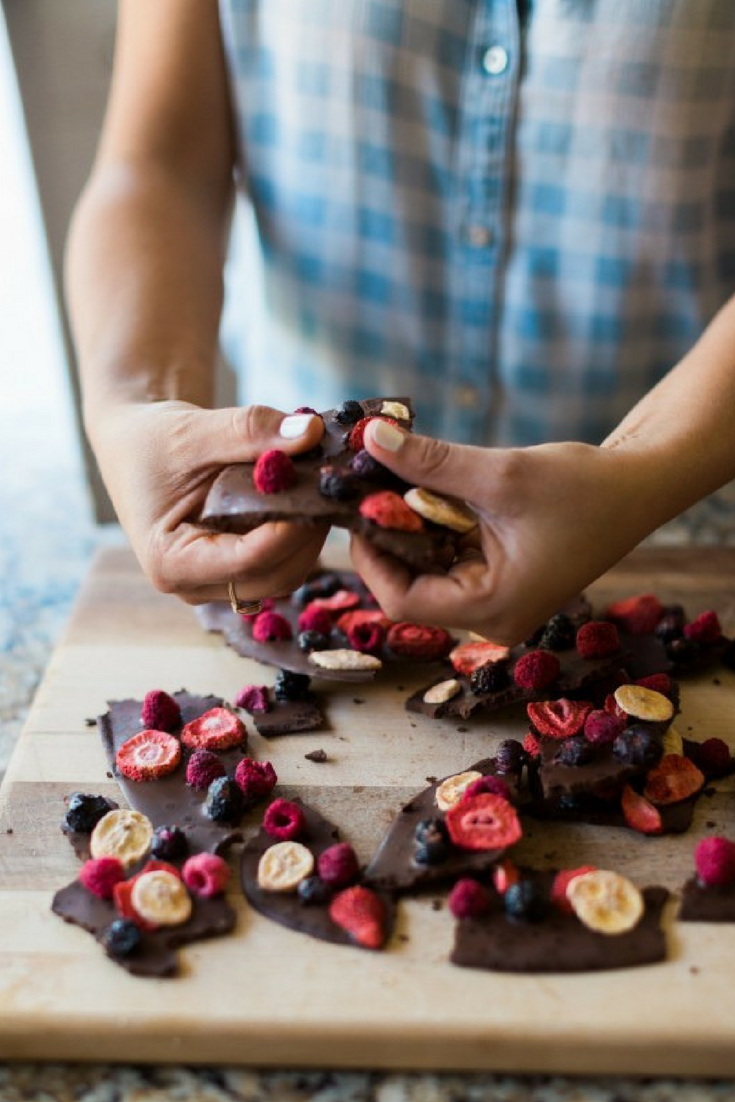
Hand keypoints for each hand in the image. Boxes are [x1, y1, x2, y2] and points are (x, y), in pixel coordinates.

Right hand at [90, 400, 326, 603]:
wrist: (136, 444)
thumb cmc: (151, 440)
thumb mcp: (194, 430)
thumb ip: (251, 430)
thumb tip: (311, 432)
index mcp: (170, 562)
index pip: (249, 560)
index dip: (292, 529)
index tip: (320, 489)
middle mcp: (193, 585)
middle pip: (276, 577)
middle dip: (308, 533)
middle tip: (331, 484)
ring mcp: (217, 583)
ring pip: (286, 573)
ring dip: (310, 534)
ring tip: (322, 486)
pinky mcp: (236, 571)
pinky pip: (282, 562)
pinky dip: (301, 533)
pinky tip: (310, 497)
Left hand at [350, 420, 656, 644]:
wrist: (638, 488)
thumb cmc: (582, 487)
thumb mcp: (500, 473)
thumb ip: (430, 461)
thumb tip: (369, 438)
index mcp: (493, 609)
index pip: (402, 599)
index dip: (369, 555)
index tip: (356, 507)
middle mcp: (491, 618)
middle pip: (412, 585)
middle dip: (387, 536)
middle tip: (362, 488)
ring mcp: (496, 602)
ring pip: (428, 570)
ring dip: (408, 527)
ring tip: (385, 480)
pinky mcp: (500, 580)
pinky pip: (450, 559)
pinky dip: (433, 526)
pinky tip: (420, 488)